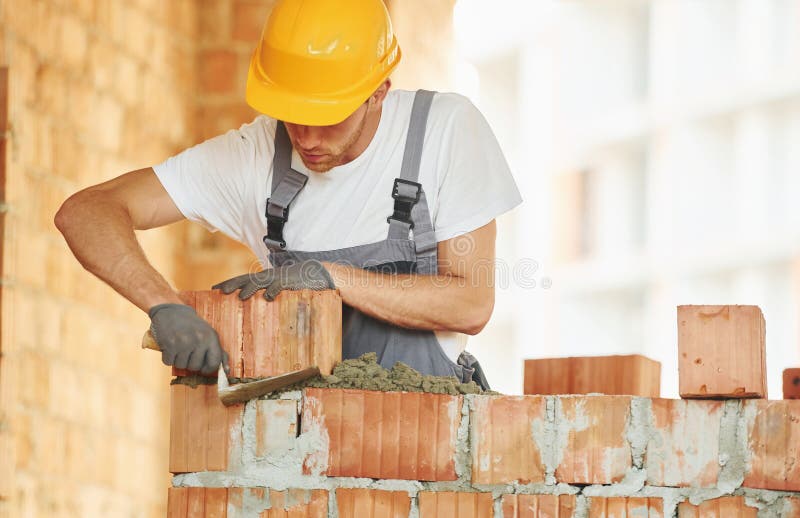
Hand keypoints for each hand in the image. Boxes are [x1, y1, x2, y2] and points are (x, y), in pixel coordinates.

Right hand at [148, 304, 228, 374]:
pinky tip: (169, 346)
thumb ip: (219, 353)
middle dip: (189, 363)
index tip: (202, 368)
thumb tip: (227, 371)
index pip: (214, 363)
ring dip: (178, 360)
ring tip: (178, 347)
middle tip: (187, 350)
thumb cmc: (192, 326)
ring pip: (181, 366)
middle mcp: (199, 339)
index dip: (207, 369)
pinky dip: (167, 357)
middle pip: (195, 367)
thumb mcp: (209, 335)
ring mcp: (184, 341)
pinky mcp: (170, 343)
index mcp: (211, 337)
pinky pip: (168, 362)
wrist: (171, 311)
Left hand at [212, 259, 334, 300]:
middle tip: (220, 291)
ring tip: (240, 296)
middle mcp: (268, 276)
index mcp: (263, 278)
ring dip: (250, 288)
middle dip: (233, 284)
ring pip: (261, 281)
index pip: (242, 279)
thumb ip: (265, 294)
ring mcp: (279, 278)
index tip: (212, 289)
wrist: (314, 272)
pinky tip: (267, 297)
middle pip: (246, 279)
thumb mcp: (277, 287)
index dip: (228, 283)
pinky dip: (274, 290)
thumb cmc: (294, 283)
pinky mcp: (290, 282)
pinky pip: (280, 285)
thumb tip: (254, 309)